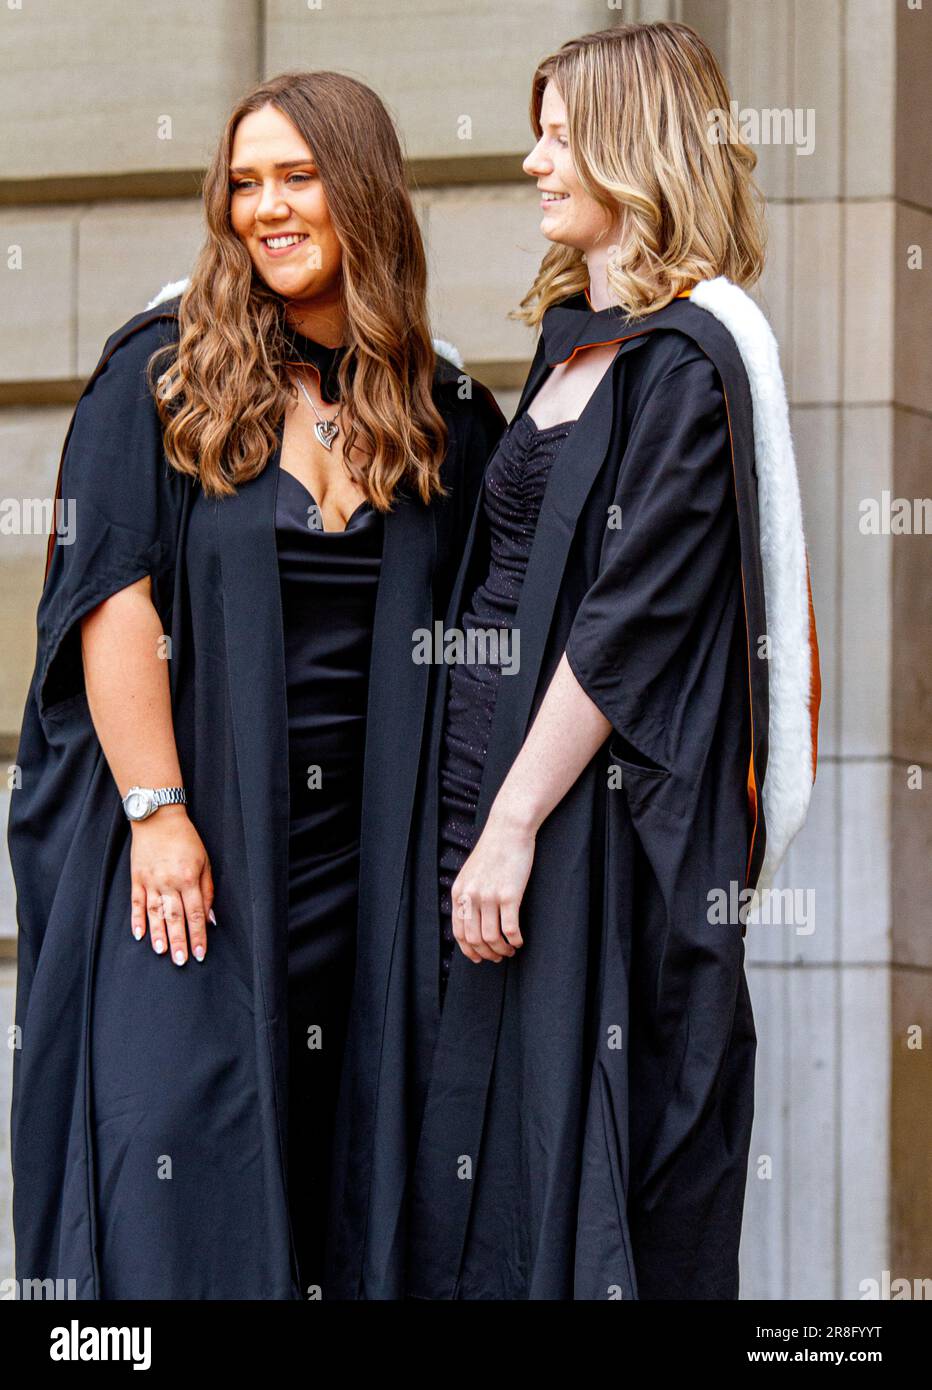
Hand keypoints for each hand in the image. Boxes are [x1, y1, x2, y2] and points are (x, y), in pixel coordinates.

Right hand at [129, 806, 214, 964]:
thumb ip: (207, 890)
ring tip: (162, 952)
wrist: (158, 818)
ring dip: (159, 935)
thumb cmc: (186, 839)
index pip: (195, 913)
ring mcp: (150, 881)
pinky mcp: (137, 878)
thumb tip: (210, 918)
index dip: (198, 935)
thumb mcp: (205, 861)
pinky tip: (139, 935)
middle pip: (175, 917)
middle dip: (179, 941)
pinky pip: (136, 902)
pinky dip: (137, 919)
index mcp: (188, 878)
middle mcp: (169, 882)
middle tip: (181, 962)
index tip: (199, 953)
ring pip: (155, 913)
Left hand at [449, 808, 534, 963]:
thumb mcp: (470, 872)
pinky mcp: (509, 894)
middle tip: (497, 957)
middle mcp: (471, 896)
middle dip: (486, 954)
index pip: (459, 932)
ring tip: (510, 950)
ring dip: (502, 950)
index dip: (469, 950)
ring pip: (492, 938)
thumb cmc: (493, 850)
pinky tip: (520, 940)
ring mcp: (489, 896)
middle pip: (475, 939)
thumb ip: (467, 894)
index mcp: (459, 892)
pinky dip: (516, 940)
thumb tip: (469, 920)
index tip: (479, 957)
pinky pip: (510, 928)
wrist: (508, 829)